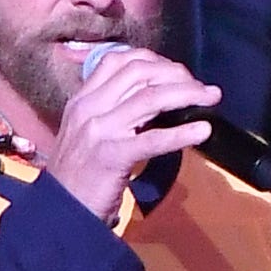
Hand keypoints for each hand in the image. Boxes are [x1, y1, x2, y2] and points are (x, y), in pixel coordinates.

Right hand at [42, 47, 222, 220]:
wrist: (60, 210)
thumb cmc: (79, 174)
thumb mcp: (86, 131)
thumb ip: (111, 110)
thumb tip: (154, 97)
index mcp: (82, 99)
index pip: (118, 60)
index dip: (154, 60)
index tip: (178, 71)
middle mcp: (89, 108)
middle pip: (139, 73)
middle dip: (176, 74)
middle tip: (201, 87)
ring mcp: (99, 130)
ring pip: (150, 98)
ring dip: (187, 94)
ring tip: (211, 98)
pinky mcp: (112, 156)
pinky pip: (152, 139)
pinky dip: (181, 133)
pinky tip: (202, 131)